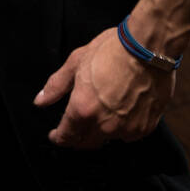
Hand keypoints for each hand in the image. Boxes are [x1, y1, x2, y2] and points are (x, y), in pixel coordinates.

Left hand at [33, 26, 175, 148]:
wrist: (149, 47)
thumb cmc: (113, 49)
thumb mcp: (76, 61)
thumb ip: (56, 86)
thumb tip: (40, 101)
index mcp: (83, 109)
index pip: (66, 136)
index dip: (58, 137)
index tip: (55, 135)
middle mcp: (104, 125)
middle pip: (86, 143)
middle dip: (77, 136)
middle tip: (76, 125)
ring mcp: (126, 129)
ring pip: (108, 138)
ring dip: (102, 130)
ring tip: (103, 109)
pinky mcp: (145, 127)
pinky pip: (129, 134)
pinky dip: (123, 127)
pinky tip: (123, 110)